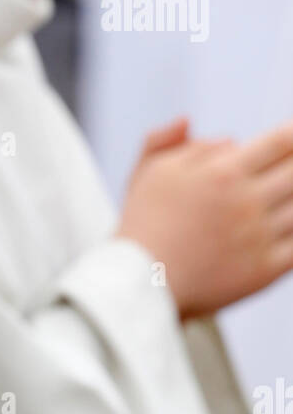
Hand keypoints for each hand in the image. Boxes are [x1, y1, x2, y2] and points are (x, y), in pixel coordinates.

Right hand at [118, 117, 292, 318]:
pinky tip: (290, 225)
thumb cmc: (142, 228)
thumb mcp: (149, 173)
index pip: (283, 143)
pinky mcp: (263, 272)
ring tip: (285, 198)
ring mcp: (257, 238)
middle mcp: (246, 203)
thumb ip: (170, 141)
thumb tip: (198, 125)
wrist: (137, 288)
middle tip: (290, 169)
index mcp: (223, 173)